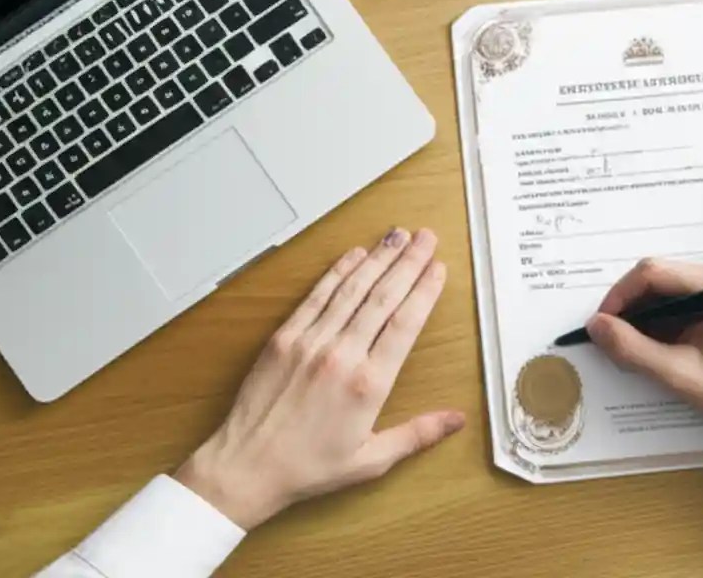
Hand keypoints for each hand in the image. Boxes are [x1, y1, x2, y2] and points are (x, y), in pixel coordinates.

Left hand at [175, 228, 463, 528]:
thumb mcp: (371, 460)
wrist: (246, 467)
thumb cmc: (307, 468)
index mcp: (369, 384)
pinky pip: (316, 297)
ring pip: (352, 290)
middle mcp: (342, 355)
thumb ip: (417, 434)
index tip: (438, 268)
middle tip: (426, 237)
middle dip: (408, 262)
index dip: (425, 290)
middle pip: (384, 297)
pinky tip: (354, 255)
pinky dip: (337, 272)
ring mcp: (310, 342)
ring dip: (378, 258)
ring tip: (398, 235)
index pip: (406, 324)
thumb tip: (456, 420)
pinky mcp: (284, 338)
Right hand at [585, 259, 702, 502]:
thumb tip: (596, 326)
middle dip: (633, 307)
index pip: (654, 272)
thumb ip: (632, 348)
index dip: (620, 296)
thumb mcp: (680, 373)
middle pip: (663, 277)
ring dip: (650, 316)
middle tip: (613, 339)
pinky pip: (690, 300)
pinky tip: (661, 347)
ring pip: (674, 290)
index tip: (601, 324)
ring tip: (636, 348)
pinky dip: (669, 320)